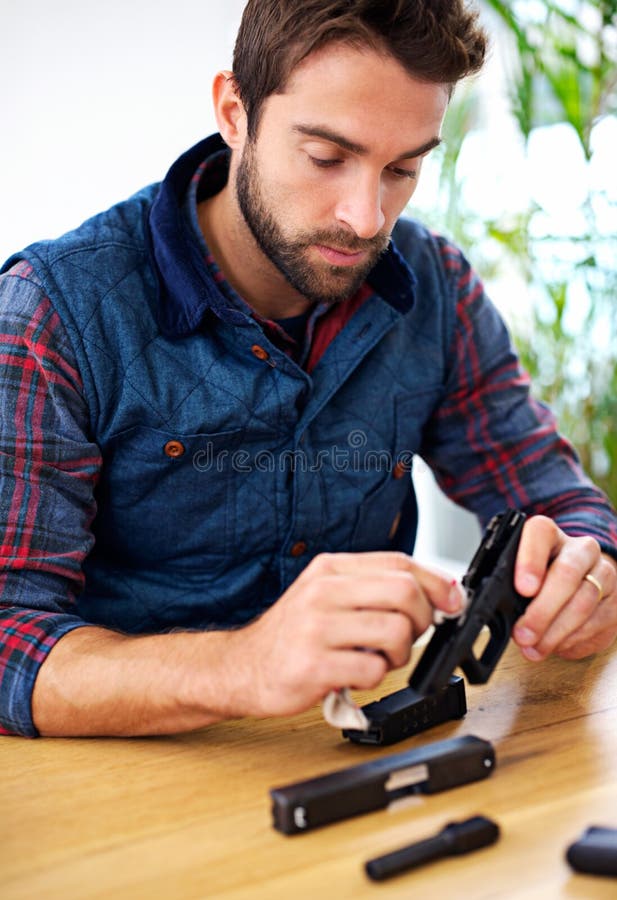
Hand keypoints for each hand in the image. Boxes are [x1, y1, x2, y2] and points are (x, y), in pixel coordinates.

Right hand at [227, 551, 462, 717]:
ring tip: (378, 658)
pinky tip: (356, 674)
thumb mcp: (326, 596)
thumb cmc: (293, 634)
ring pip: (396, 632)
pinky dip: (375, 677)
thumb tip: (439, 594)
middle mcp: (323, 591)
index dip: (437, 582)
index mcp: (330, 569)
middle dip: (422, 620)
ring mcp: (316, 627)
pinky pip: (373, 670)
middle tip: (408, 637)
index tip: (453, 601)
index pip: (399, 562)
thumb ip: (373, 590)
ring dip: (400, 654)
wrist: (242, 666)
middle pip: (405, 593)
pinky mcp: (313, 665)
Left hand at [512, 516, 616, 660]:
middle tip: (523, 634)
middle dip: (542, 611)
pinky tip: (555, 646)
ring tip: (534, 647)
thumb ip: (508, 582)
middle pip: (566, 574)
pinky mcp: (615, 603)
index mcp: (550, 534)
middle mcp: (582, 549)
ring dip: (555, 632)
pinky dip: (571, 640)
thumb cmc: (539, 578)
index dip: (531, 561)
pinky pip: (596, 624)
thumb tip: (499, 610)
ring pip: (583, 604)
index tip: (523, 589)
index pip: (541, 533)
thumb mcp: (518, 572)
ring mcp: (604, 574)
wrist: (579, 581)